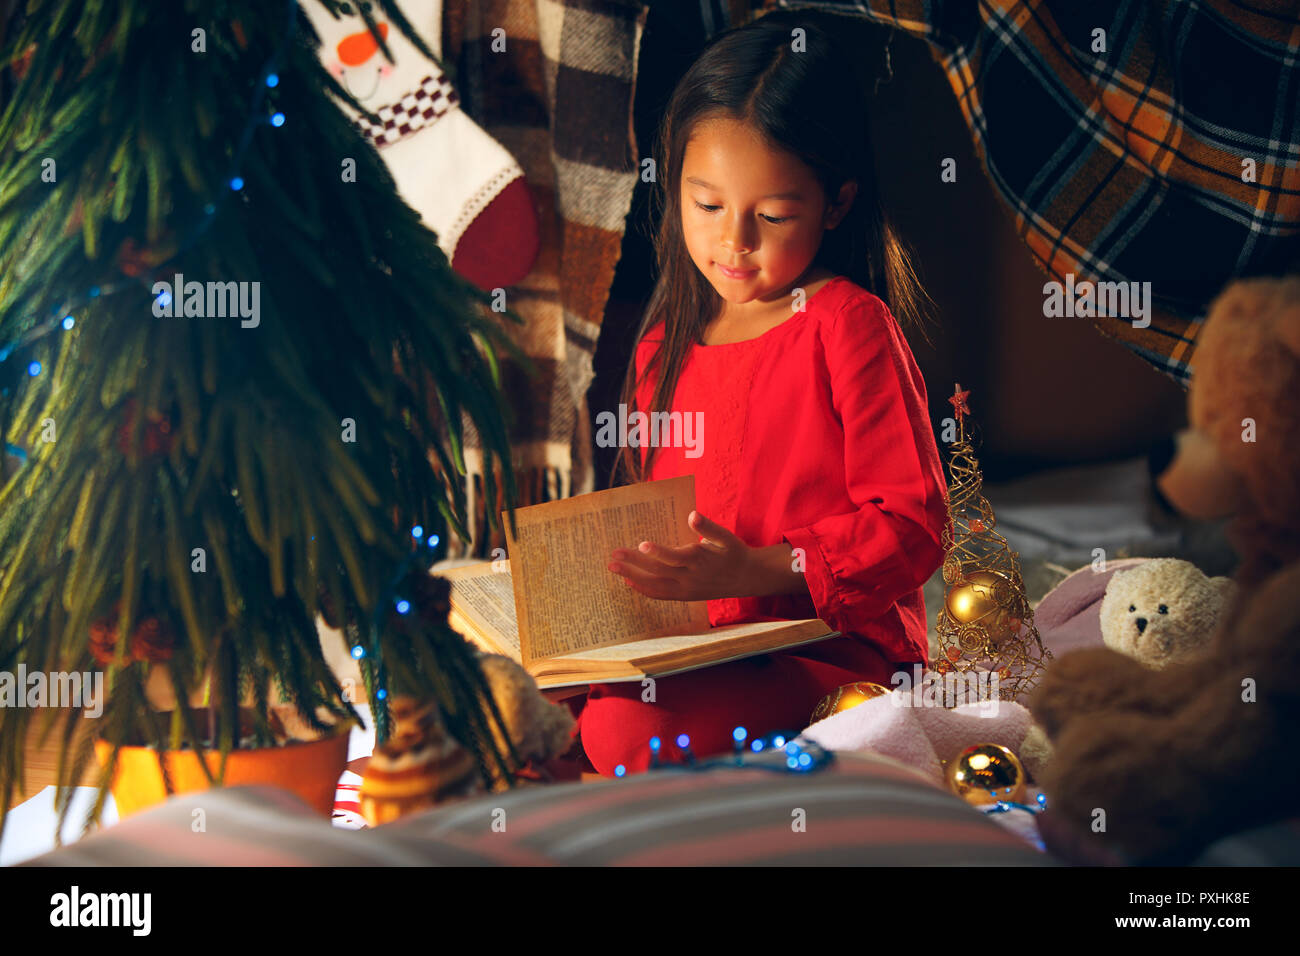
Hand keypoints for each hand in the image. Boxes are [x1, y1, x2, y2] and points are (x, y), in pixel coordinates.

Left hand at [608, 511, 805, 601]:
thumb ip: (708, 528)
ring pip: (656, 585)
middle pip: (658, 571)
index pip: (675, 557)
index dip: (658, 552)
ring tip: (612, 568)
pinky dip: (644, 590)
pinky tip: (628, 582)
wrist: (747, 578)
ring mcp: (686, 589)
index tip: (641, 545)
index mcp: (700, 560)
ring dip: (632, 577)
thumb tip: (693, 515)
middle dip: (634, 564)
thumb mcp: (726, 538)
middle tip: (613, 556)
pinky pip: (661, 595)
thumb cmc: (734, 553)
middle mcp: (691, 577)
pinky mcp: (685, 596)